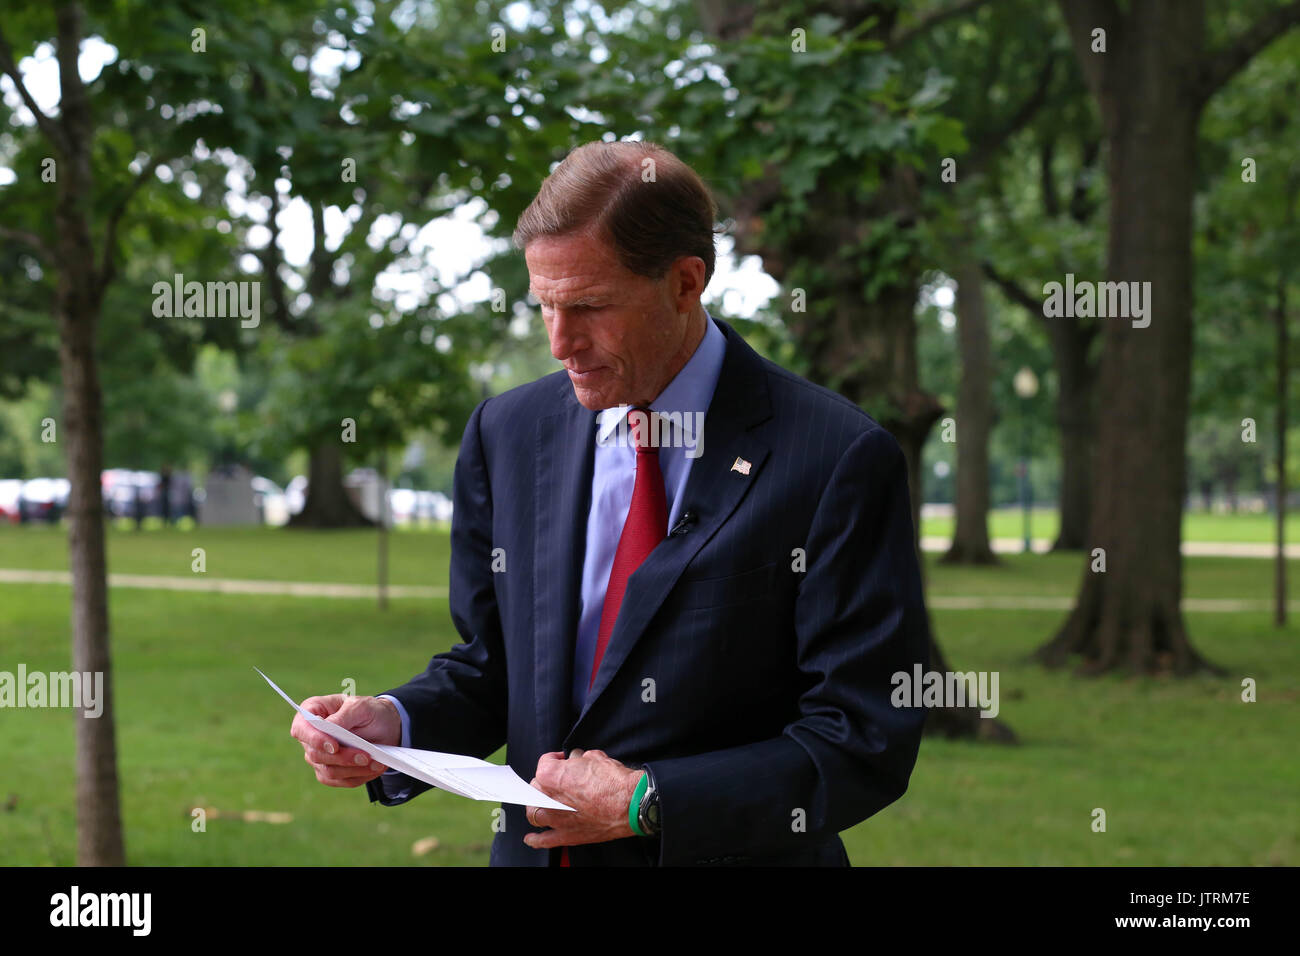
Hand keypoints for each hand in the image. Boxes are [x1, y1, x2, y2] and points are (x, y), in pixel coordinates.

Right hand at [291, 694, 400, 787]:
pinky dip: (359, 776)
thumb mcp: (361, 706)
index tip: (334, 746)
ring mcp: (318, 756)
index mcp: (312, 711)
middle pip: (316, 755)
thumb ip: (344, 715)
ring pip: (329, 771)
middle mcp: (310, 736)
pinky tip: (374, 768)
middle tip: (366, 756)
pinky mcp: (330, 771)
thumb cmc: (369, 711)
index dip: (315, 739)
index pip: (301, 728)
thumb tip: (327, 726)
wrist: (385, 726)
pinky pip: (340, 781)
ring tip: (376, 762)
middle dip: (343, 757)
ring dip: (354, 769)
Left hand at [523, 749, 643, 848]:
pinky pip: (545, 840)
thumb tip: (579, 760)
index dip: (556, 759)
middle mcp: (549, 798)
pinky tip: (531, 838)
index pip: (544, 763)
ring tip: (544, 802)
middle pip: (535, 787)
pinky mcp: (567, 835)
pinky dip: (536, 839)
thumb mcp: (595, 757)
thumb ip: (579, 759)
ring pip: (534, 813)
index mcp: (552, 775)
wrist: (630, 803)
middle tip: (559, 779)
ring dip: (537, 805)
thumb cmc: (613, 781)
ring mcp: (556, 818)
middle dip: (547, 780)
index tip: (563, 760)